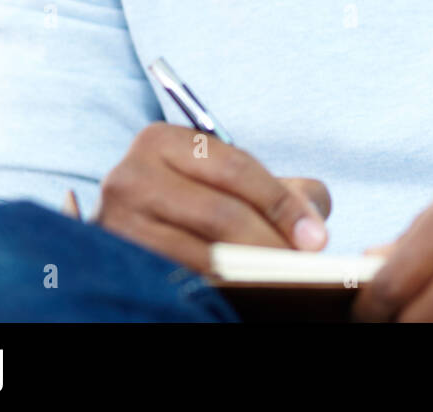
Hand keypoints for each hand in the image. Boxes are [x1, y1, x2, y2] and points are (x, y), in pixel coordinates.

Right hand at [95, 122, 331, 272]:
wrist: (141, 225)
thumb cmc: (201, 199)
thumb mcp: (234, 179)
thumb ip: (285, 190)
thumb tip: (312, 226)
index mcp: (161, 141)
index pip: (235, 168)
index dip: (282, 204)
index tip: (316, 238)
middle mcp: (129, 177)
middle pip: (218, 213)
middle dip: (270, 241)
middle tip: (303, 265)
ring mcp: (117, 223)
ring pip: (199, 254)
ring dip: (248, 271)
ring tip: (283, 281)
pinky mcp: (117, 262)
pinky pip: (178, 281)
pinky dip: (217, 288)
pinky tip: (245, 292)